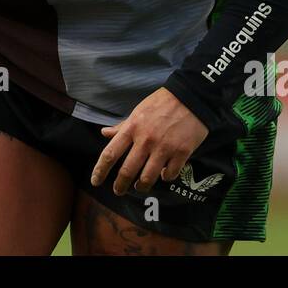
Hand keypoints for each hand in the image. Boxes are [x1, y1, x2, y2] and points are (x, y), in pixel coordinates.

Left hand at [90, 87, 208, 196]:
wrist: (192, 96)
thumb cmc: (162, 103)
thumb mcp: (138, 111)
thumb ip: (122, 126)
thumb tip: (104, 133)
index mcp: (132, 128)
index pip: (110, 153)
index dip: (100, 170)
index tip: (95, 181)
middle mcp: (146, 140)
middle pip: (127, 171)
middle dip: (120, 185)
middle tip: (118, 191)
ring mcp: (164, 148)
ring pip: (148, 177)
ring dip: (142, 186)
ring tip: (140, 187)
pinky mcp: (182, 152)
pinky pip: (170, 174)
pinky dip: (165, 177)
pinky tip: (164, 174)